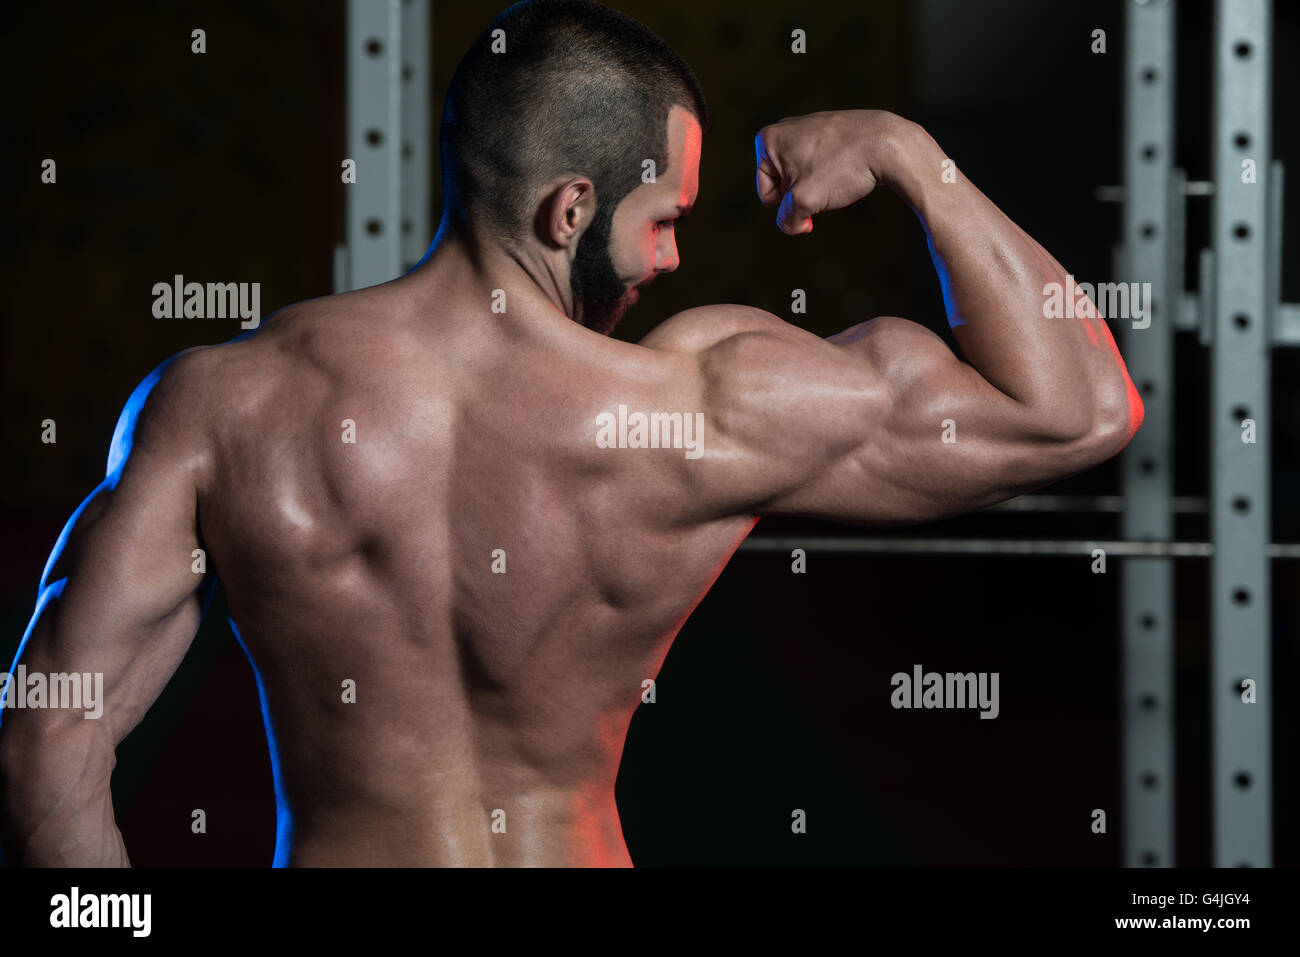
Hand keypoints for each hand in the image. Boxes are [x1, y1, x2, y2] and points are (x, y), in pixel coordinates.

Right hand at [754, 109, 908, 233]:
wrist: (888, 144)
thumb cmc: (842, 167)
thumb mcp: (804, 202)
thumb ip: (787, 219)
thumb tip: (793, 224)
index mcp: (768, 140)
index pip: (766, 195)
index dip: (788, 205)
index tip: (810, 196)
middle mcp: (785, 128)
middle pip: (784, 185)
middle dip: (803, 195)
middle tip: (827, 186)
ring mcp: (809, 128)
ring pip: (805, 176)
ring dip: (820, 187)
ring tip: (840, 178)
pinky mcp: (831, 131)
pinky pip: (824, 165)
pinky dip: (835, 175)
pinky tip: (851, 170)